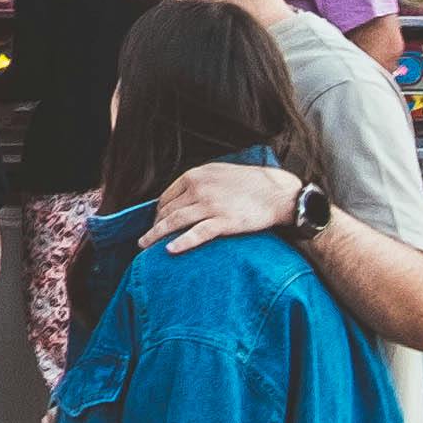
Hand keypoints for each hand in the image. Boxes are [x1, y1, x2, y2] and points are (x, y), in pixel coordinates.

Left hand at [143, 157, 307, 251]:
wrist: (277, 192)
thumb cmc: (250, 183)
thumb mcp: (219, 172)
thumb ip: (199, 182)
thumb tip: (181, 196)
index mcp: (196, 175)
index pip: (167, 196)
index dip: (157, 211)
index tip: (155, 222)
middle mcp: (200, 188)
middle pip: (168, 210)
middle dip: (155, 225)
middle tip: (147, 238)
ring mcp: (211, 205)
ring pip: (175, 222)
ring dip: (156, 234)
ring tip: (144, 246)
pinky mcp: (224, 221)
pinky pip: (197, 234)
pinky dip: (181, 242)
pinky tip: (169, 250)